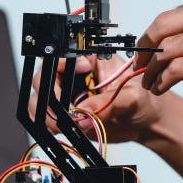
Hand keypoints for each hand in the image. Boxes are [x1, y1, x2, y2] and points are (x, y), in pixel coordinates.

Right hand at [29, 55, 164, 143]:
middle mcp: (73, 75)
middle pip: (43, 77)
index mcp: (89, 59)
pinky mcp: (63, 113)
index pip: (61, 54)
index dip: (61, 66)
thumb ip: (108, 103)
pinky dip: (47, 124)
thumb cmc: (142, 101)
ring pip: (39, 98)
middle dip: (52, 96)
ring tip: (67, 122)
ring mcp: (66, 94)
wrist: (143, 121)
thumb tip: (82, 112)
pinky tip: (62, 127)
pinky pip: (42, 116)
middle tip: (69, 111)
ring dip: (47, 113)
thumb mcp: (132, 98)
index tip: (80, 79)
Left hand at [135, 0, 182, 113]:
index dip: (158, 33)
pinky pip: (179, 69)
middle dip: (145, 47)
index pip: (180, 12)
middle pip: (166, 24)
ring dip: (152, 69)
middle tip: (138, 65)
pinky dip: (164, 80)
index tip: (148, 49)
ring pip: (170, 49)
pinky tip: (161, 89)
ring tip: (149, 83)